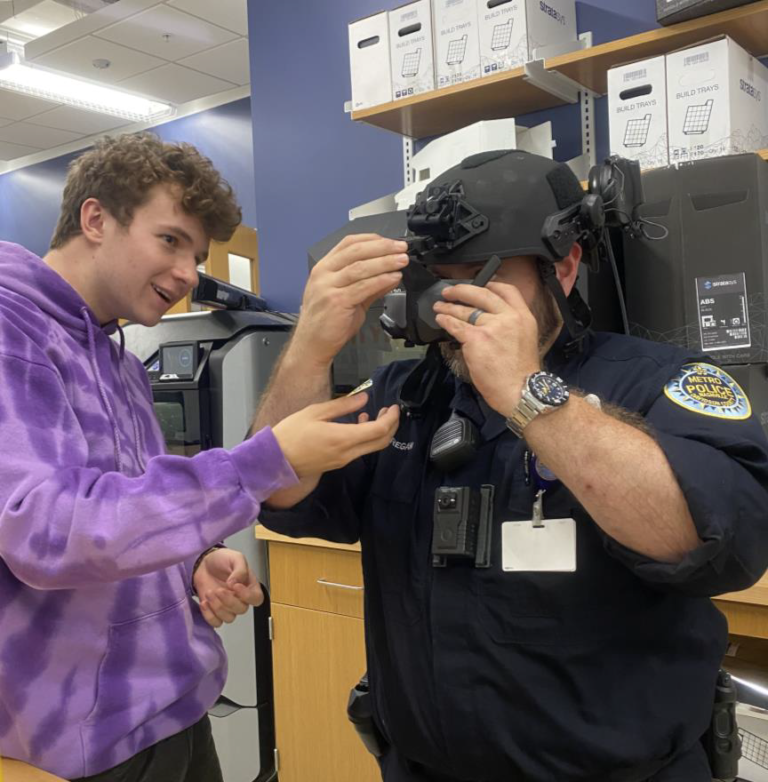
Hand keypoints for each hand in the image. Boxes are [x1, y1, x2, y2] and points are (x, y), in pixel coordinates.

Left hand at [194, 548, 262, 628]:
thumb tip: (235, 584)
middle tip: (218, 590)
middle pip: (241, 609)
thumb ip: (240, 570)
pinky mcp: (214, 611)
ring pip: (229, 618)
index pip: (256, 598)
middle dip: (228, 601)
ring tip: (209, 593)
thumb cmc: (222, 559)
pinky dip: (209, 615)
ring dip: (217, 607)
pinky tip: (204, 602)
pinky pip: (215, 623)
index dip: (247, 596)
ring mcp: (227, 607)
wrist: (203, 563)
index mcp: (249, 586)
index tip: (235, 586)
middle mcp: (240, 598)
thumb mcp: (235, 558)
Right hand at [272, 392, 399, 477]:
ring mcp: (344, 460)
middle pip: (381, 442)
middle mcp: (348, 453)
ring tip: (376, 413)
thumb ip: (342, 405)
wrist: (275, 460)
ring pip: (373, 447)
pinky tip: (359, 423)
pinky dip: (367, 437)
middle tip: (390, 410)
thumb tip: (364, 398)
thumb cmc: (291, 433)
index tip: (394, 406)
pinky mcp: (338, 463)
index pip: (379, 430)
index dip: (391, 418)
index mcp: (343, 438)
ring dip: (380, 432)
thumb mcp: (315, 412)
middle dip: (391, 426)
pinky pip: (361, 450)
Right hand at [291, 234, 408, 366]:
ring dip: (385, 262)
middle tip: (402, 248)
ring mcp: (328, 286)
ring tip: (402, 260)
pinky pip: (363, 286)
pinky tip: (394, 277)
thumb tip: (392, 274)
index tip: (391, 241)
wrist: (312, 345)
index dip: (372, 239)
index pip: (348, 243)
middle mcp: (324, 273)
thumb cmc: (328, 322)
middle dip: (383, 247)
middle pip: (356, 251)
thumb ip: (369, 285)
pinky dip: (381, 280)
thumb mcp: (349, 297)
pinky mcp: (336, 301)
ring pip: (361, 267)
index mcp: (324, 267)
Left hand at [433, 281, 540, 416]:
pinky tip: (441, 319)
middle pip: (482, 294)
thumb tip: (488, 319)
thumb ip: (510, 326)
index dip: (491, 283)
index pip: (508, 290)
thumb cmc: (521, 373)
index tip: (479, 283)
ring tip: (439, 306)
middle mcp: (509, 317)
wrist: (520, 390)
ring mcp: (492, 327)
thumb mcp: (525, 340)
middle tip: (450, 291)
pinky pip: (457, 325)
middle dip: (462, 290)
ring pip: (466, 310)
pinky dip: (446, 321)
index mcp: (524, 317)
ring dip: (449, 307)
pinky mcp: (477, 339)